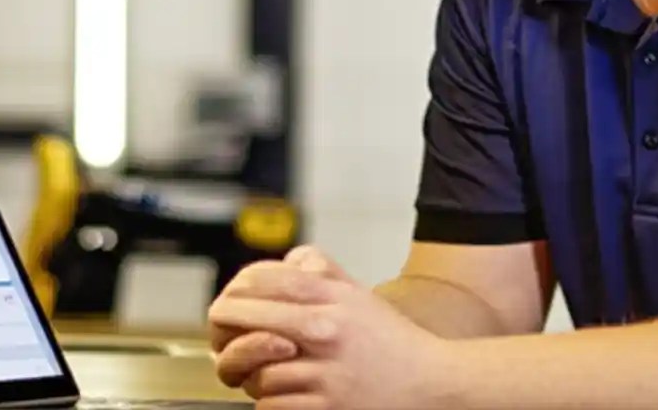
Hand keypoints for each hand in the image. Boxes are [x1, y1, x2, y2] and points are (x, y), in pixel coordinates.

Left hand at [209, 246, 454, 409]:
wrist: (433, 385)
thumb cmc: (393, 342)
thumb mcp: (358, 295)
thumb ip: (320, 274)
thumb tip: (283, 262)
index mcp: (331, 297)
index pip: (260, 279)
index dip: (234, 290)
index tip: (229, 303)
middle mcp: (324, 329)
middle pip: (243, 319)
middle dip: (224, 330)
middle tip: (224, 339)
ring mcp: (323, 372)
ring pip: (253, 370)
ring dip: (251, 376)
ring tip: (264, 374)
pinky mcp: (326, 408)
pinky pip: (269, 405)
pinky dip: (269, 402)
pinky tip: (282, 396)